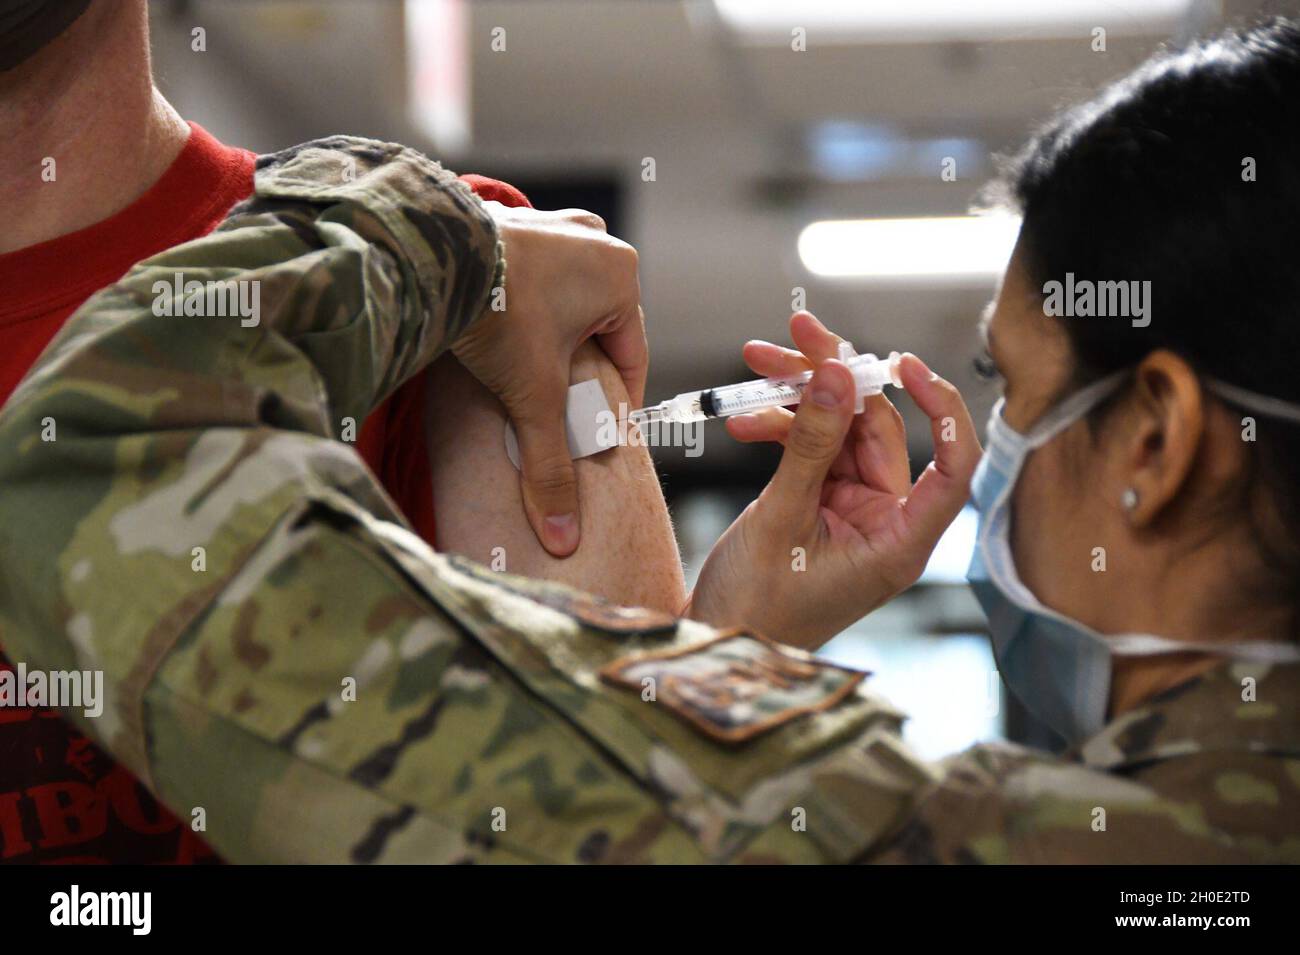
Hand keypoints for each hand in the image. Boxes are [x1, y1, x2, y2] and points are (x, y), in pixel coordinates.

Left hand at [452, 201, 647, 556]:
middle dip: (577, 367)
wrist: (427, 256)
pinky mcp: (511, 224)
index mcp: (622, 277)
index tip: (594, 432)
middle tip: (551, 404)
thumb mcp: (532, 399)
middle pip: (597, 328)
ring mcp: (552, 227)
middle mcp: (595, 242)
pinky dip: (520, 303)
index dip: (613, 404)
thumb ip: (551, 467)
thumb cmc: (496, 313)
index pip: (631, 359)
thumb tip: (564, 536)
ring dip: (549, 333)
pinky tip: (497, 329)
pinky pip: (530, 275)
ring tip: (522, 368)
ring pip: (564, 299)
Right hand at [687, 311, 981, 648]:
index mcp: (898, 543)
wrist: (717, 642)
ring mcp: (851, 512)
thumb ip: (811, 446)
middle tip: (796, 336)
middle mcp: (883, 522)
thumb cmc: (756, 609)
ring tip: (758, 365)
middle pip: (881, 431)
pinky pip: (813, 449)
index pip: (954, 467)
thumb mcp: (780, 519)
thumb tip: (837, 375)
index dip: (941, 409)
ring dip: (799, 398)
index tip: (904, 365)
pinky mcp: (820, 505)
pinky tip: (745, 420)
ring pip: (841, 431)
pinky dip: (782, 428)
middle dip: (836, 381)